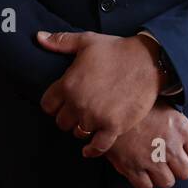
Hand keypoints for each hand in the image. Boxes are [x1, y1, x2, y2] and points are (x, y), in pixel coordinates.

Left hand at [37, 31, 162, 156]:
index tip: (61, 103)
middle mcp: (78, 103)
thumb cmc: (117, 49)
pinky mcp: (114, 127)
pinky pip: (97, 146)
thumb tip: (39, 37)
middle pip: (61, 122)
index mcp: (68, 84)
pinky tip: (89, 149)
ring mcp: (96, 117)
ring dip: (81, 129)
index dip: (53, 104)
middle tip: (77, 111)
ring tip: (88, 121)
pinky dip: (92, 150)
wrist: (148, 61)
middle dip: (67, 117)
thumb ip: (60, 42)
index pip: (47, 105)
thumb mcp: (86, 41)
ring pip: (77, 133)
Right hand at [104, 105, 187, 187]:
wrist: (110, 108)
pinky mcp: (132, 167)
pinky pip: (146, 186)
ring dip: (162, 176)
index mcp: (180, 129)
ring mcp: (150, 158)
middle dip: (179, 168)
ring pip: (168, 182)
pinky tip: (141, 168)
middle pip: (186, 172)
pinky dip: (144, 180)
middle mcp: (168, 145)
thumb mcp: (168, 111)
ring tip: (154, 164)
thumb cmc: (143, 109)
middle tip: (169, 160)